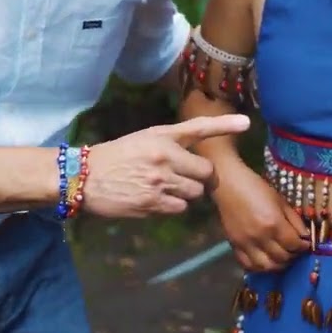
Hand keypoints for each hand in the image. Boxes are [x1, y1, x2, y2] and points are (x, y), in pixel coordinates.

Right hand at [84, 115, 251, 217]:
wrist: (84, 177)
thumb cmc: (121, 154)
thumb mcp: (150, 135)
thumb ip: (183, 135)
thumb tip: (217, 131)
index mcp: (163, 139)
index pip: (200, 130)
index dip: (225, 126)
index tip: (247, 124)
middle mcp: (164, 159)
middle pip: (206, 174)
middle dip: (202, 178)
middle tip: (187, 176)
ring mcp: (158, 184)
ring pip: (195, 194)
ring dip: (188, 193)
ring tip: (168, 187)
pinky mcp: (151, 205)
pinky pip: (179, 208)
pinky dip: (174, 205)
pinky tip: (157, 198)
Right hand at [213, 160, 309, 271]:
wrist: (229, 186)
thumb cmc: (257, 188)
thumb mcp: (281, 201)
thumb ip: (294, 221)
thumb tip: (305, 237)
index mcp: (274, 224)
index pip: (294, 245)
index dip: (304, 246)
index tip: (306, 244)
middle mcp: (260, 238)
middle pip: (282, 258)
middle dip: (293, 256)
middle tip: (296, 251)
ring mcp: (246, 244)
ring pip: (266, 267)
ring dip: (278, 265)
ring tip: (283, 258)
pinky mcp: (234, 247)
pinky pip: (248, 265)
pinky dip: (260, 267)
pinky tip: (267, 261)